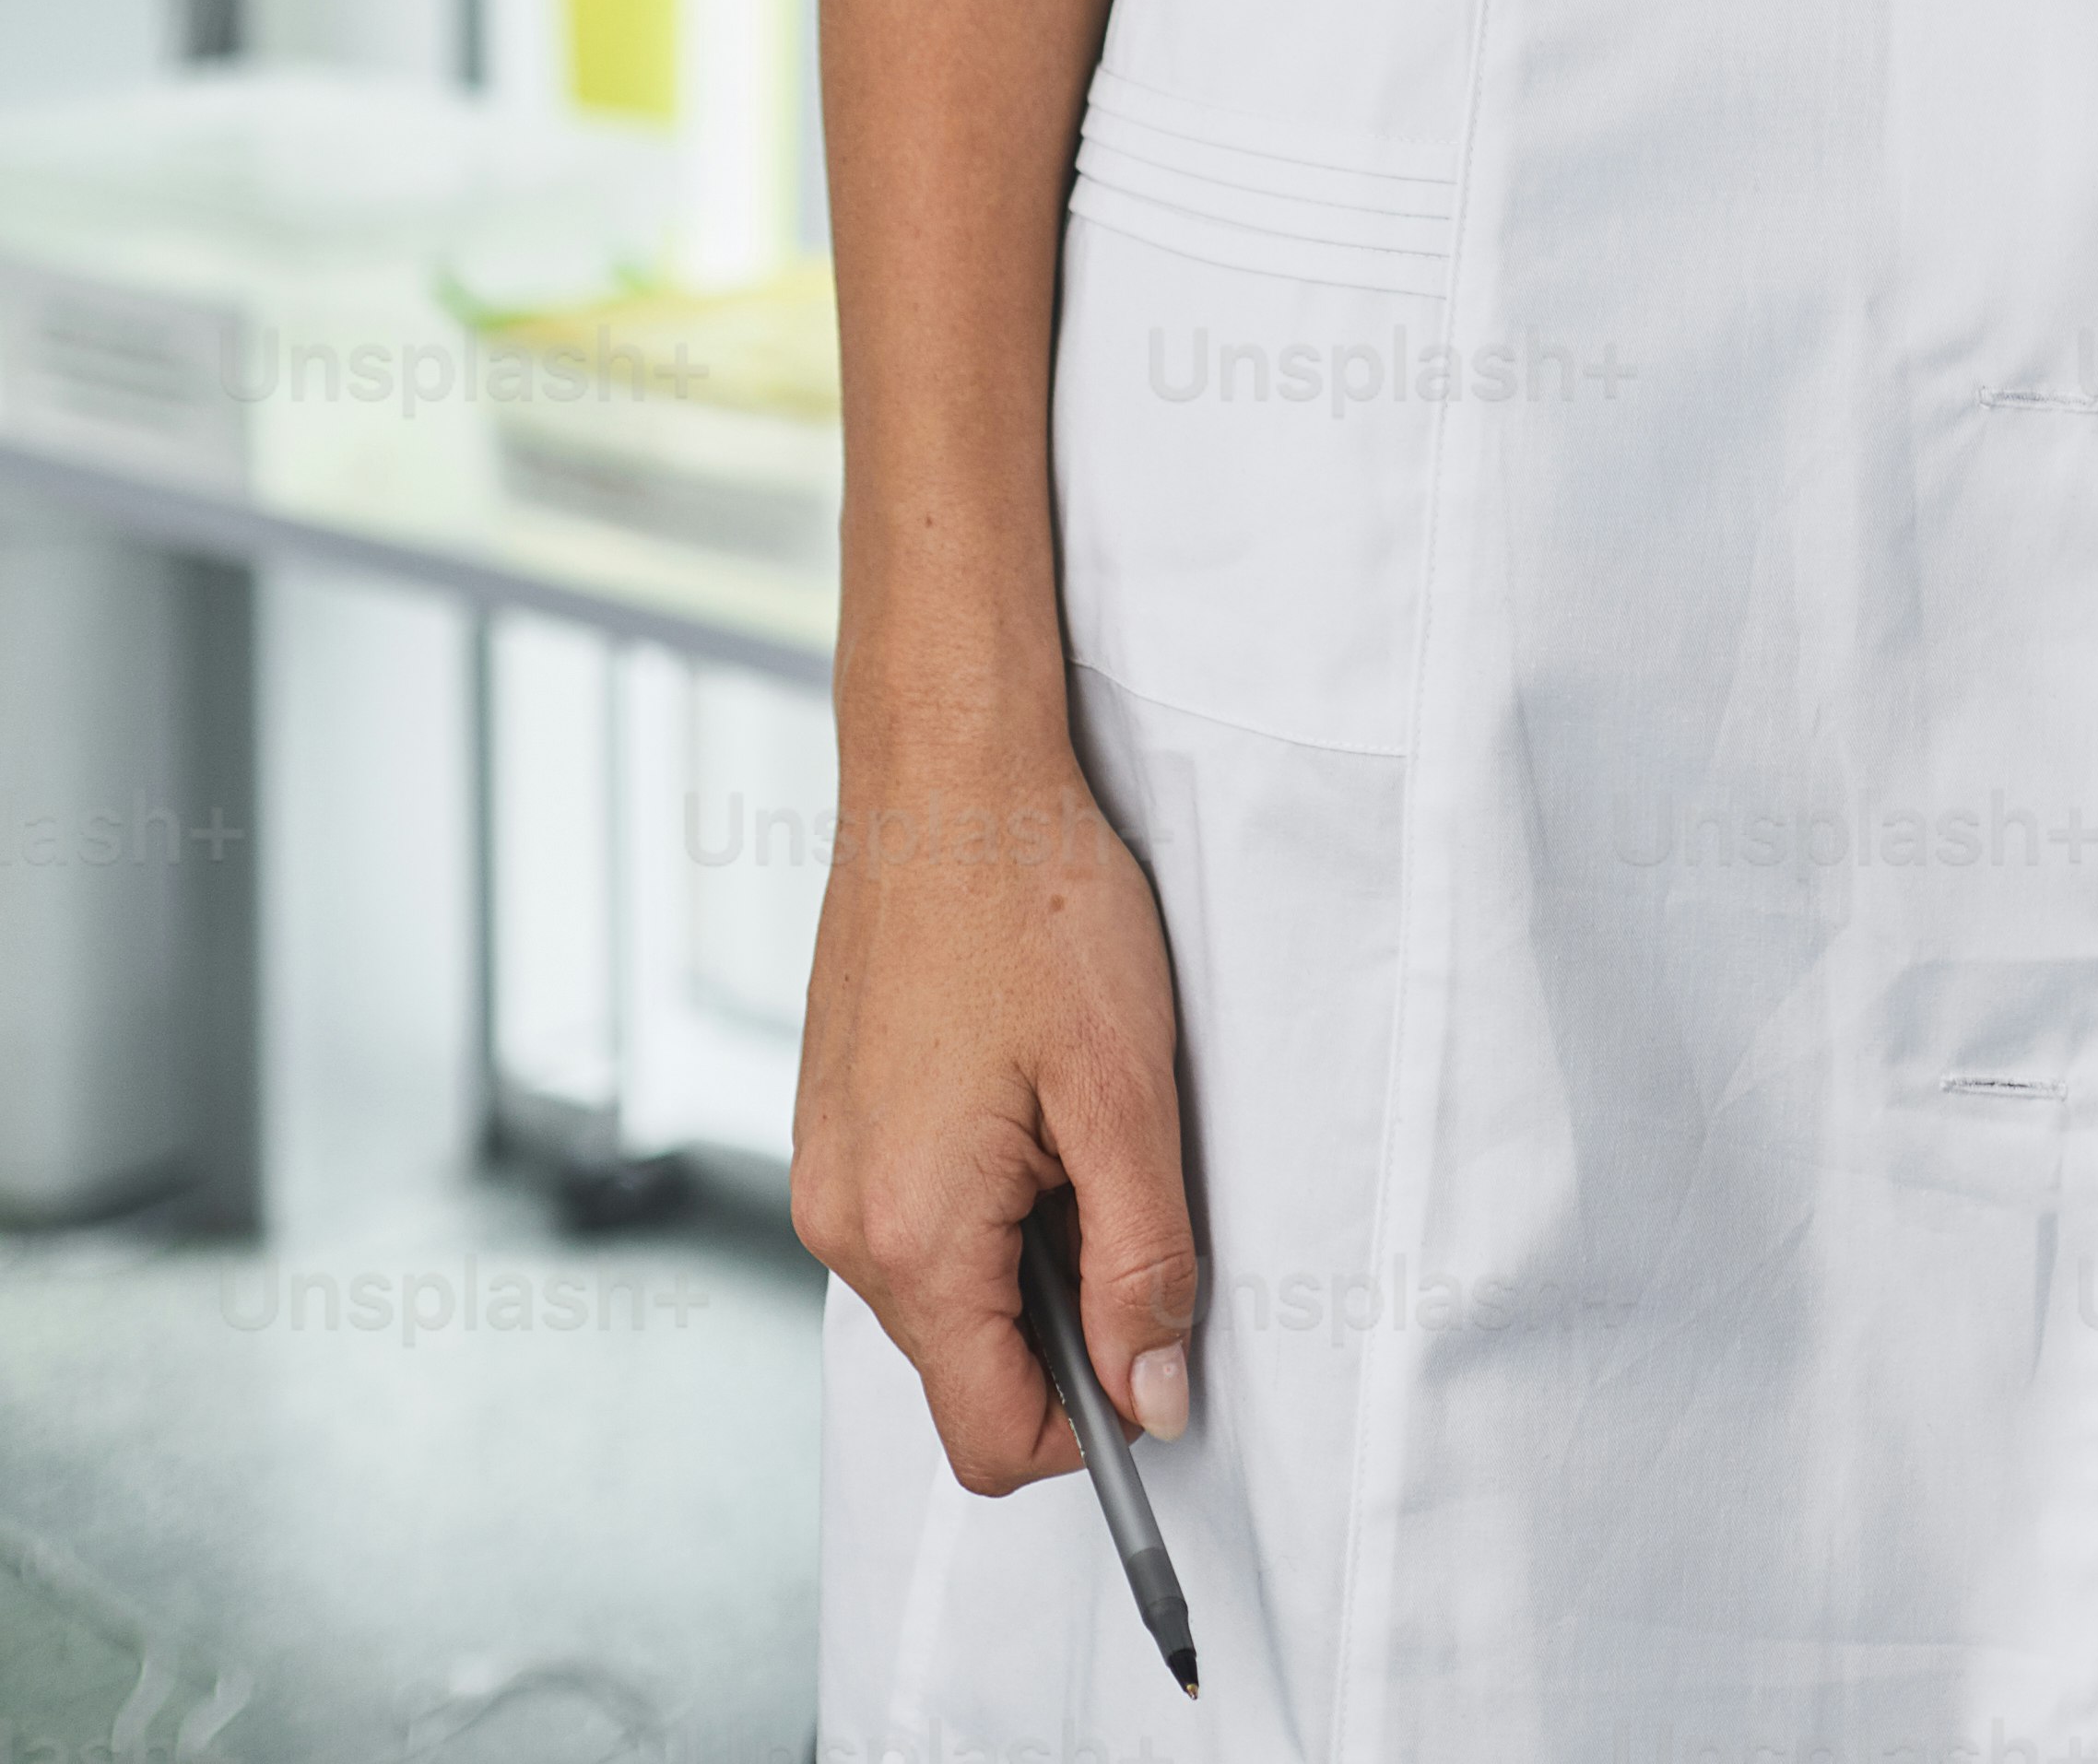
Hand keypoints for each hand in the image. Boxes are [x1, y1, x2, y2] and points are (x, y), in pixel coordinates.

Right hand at [790, 717, 1194, 1496]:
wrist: (944, 776)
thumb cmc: (1032, 901)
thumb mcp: (1125, 1091)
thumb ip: (1143, 1263)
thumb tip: (1153, 1394)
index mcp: (911, 1235)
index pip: (990, 1437)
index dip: (1090, 1422)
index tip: (1153, 1348)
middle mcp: (844, 1224)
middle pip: (968, 1368)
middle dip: (1063, 1316)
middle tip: (1120, 1181)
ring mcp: (828, 1174)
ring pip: (946, 1292)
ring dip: (1026, 1247)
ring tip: (1070, 1119)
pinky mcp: (835, 1129)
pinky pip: (917, 1221)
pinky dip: (985, 1195)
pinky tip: (1022, 1090)